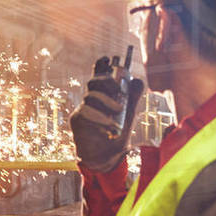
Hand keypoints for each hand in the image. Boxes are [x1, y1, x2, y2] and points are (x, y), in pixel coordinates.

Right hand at [69, 55, 145, 171]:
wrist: (106, 158)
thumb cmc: (117, 136)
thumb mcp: (129, 116)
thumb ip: (133, 99)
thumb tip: (137, 80)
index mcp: (103, 96)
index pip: (100, 76)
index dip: (101, 65)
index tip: (108, 58)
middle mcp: (91, 100)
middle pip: (94, 82)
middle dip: (107, 81)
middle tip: (119, 89)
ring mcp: (83, 109)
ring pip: (91, 96)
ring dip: (107, 101)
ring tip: (119, 111)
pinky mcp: (77, 120)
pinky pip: (85, 111)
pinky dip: (99, 116)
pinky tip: (108, 125)